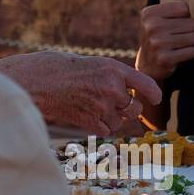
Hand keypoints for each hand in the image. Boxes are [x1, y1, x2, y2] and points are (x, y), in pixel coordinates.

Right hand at [0, 52, 160, 135]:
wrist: (37, 80)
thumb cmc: (60, 69)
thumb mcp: (91, 64)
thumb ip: (112, 77)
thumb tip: (129, 94)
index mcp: (114, 69)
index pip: (145, 84)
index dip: (153, 94)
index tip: (156, 98)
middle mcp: (112, 87)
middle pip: (135, 108)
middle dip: (128, 109)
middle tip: (115, 104)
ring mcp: (102, 105)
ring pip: (119, 121)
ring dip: (110, 119)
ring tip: (92, 107)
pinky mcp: (90, 120)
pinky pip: (105, 130)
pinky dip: (99, 127)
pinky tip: (86, 116)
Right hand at [136, 2, 193, 82]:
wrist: (147, 67)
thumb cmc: (159, 38)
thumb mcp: (158, 18)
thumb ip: (174, 10)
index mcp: (149, 13)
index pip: (184, 8)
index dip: (184, 17)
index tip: (172, 25)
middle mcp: (151, 27)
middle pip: (191, 23)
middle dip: (188, 31)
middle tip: (175, 38)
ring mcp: (157, 43)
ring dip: (190, 43)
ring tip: (177, 46)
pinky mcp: (164, 59)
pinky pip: (192, 51)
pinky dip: (189, 54)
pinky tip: (178, 56)